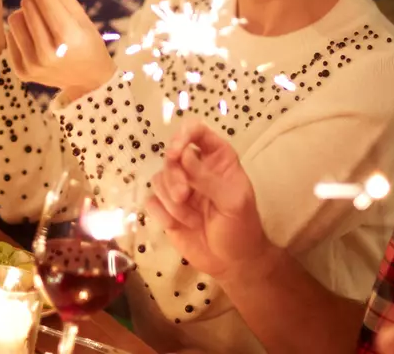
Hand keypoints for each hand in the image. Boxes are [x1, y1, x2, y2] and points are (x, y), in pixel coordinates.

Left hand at [6, 0, 114, 96]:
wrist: (88, 81)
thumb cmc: (87, 41)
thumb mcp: (79, 14)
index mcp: (68, 37)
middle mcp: (48, 53)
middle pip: (28, 3)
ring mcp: (32, 65)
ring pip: (15, 17)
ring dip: (27, 13)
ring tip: (44, 24)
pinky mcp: (21, 71)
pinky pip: (11, 34)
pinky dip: (22, 30)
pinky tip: (38, 39)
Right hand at [145, 119, 272, 280]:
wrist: (232, 263)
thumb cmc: (241, 227)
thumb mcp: (233, 201)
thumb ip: (208, 177)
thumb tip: (183, 156)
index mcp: (218, 158)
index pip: (196, 131)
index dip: (182, 136)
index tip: (176, 153)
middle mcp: (196, 168)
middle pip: (171, 156)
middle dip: (174, 177)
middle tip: (184, 196)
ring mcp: (179, 188)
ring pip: (158, 179)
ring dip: (171, 201)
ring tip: (190, 219)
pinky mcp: (166, 209)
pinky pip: (151, 201)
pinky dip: (163, 214)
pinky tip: (179, 226)